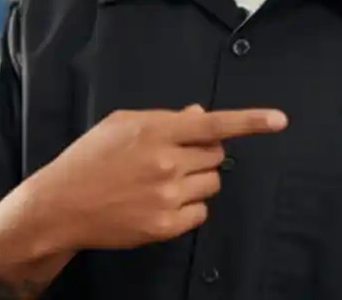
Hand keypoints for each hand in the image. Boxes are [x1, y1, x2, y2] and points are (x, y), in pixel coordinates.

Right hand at [0, 104, 286, 298]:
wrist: (62, 205)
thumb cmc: (89, 159)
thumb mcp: (121, 125)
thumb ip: (165, 119)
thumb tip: (200, 115)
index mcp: (155, 131)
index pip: (213, 124)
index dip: (250, 121)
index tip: (280, 120)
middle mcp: (166, 163)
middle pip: (216, 155)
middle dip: (202, 153)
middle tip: (173, 157)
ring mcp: (167, 196)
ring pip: (211, 183)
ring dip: (196, 179)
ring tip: (161, 181)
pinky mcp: (166, 226)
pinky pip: (200, 212)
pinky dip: (189, 206)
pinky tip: (161, 202)